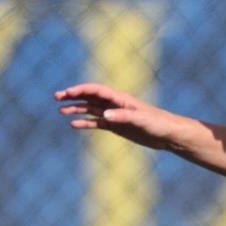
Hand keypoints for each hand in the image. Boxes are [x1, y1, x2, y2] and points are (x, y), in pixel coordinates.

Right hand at [55, 82, 186, 151]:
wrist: (168, 134)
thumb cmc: (157, 123)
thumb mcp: (140, 120)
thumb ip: (123, 116)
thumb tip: (105, 115)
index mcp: (120, 98)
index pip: (96, 90)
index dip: (80, 90)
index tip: (66, 93)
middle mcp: (115, 104)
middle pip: (90, 97)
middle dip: (73, 96)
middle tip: (57, 97)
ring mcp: (115, 115)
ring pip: (91, 109)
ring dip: (76, 109)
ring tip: (61, 111)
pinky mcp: (117, 126)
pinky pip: (97, 123)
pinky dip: (86, 123)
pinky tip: (74, 125)